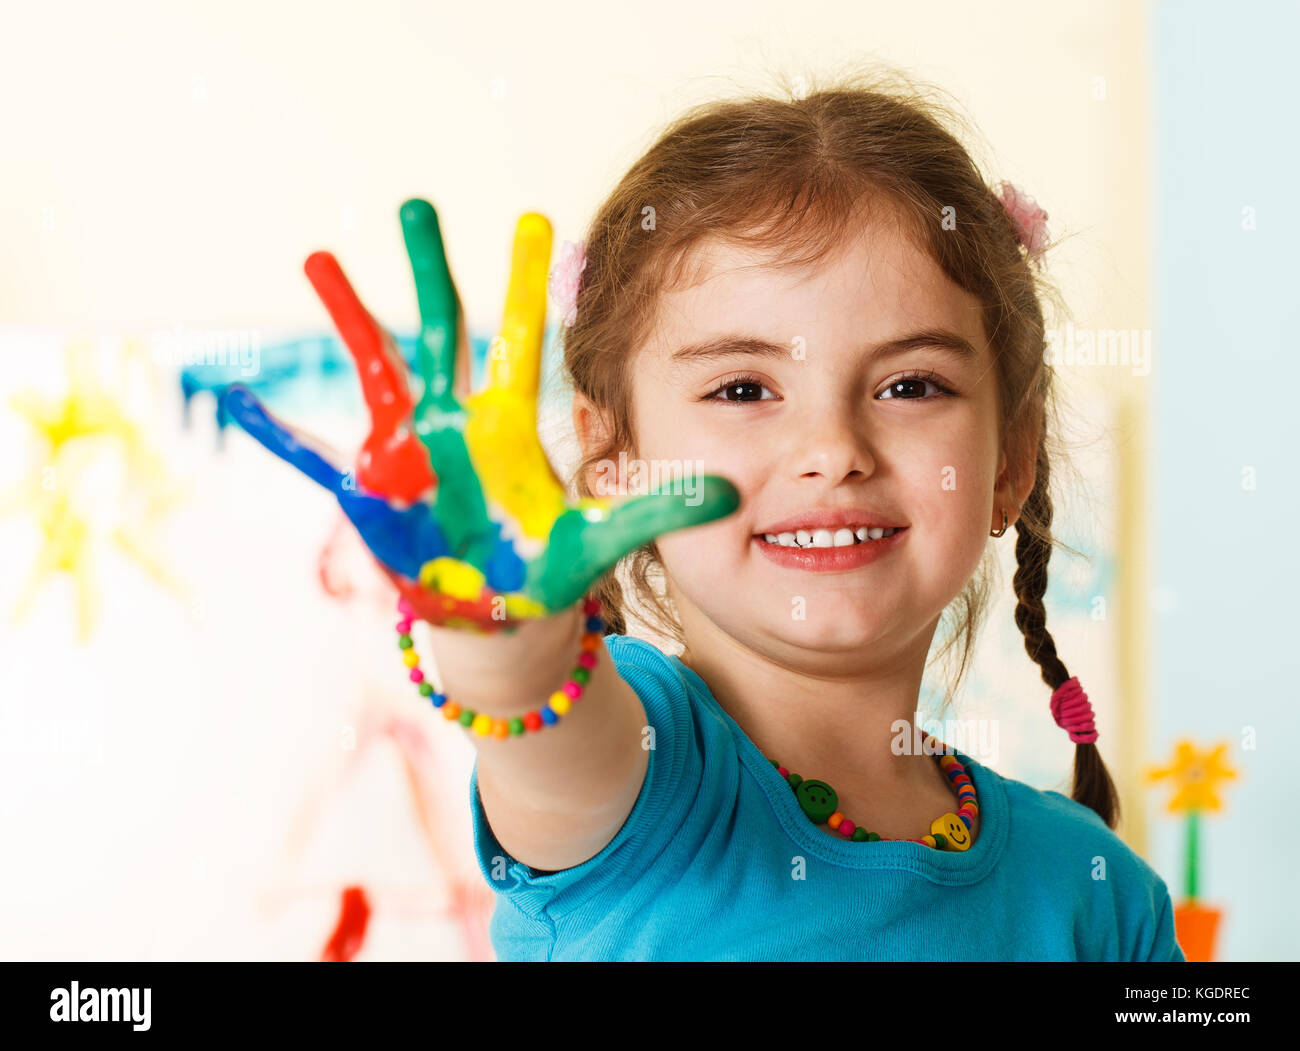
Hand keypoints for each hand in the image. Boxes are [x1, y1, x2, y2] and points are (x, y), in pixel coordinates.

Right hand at [223, 199, 740, 629]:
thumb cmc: (548, 567)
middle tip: (419, 200)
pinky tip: (238, 400)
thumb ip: (658, 510)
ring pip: (374, 369)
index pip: (518, 339)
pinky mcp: (370, 494)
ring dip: (348, 314)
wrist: (501, 613)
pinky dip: (280, 434)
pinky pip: (315, 458)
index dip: (523, 284)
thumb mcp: (604, 536)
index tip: (533, 219)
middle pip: (442, 330)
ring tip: (319, 255)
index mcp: (508, 423)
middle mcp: (454, 423)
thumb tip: (734, 493)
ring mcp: (406, 453)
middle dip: (434, 269)